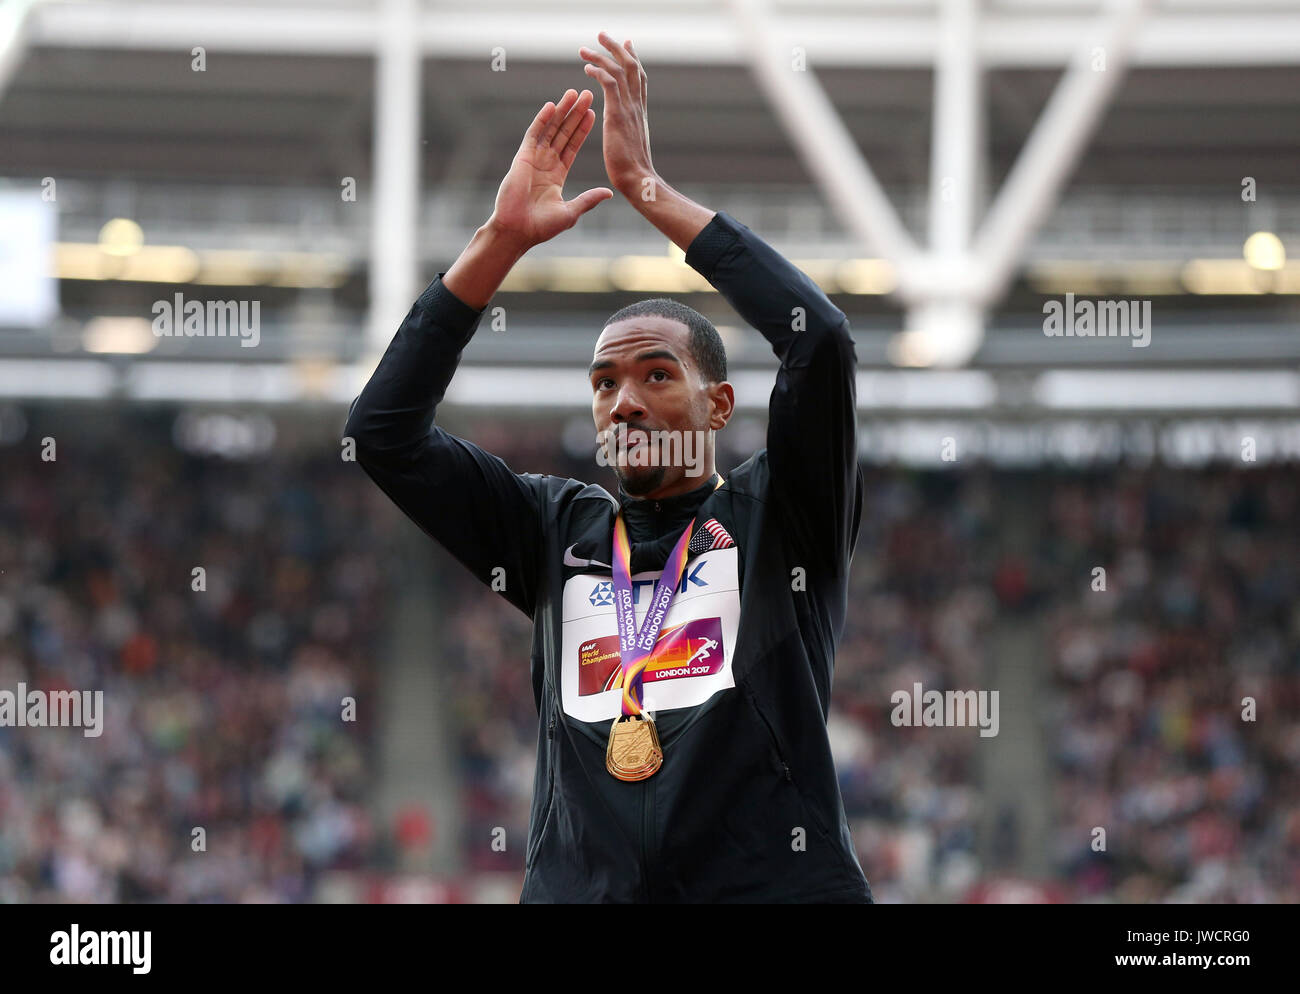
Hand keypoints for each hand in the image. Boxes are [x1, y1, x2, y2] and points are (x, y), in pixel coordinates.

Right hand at [487, 88, 612, 249]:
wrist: (518, 231)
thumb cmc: (541, 226)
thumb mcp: (571, 212)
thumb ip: (589, 199)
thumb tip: (609, 192)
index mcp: (557, 175)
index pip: (572, 146)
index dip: (582, 129)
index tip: (593, 113)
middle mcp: (546, 163)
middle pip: (563, 132)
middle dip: (575, 114)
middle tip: (587, 95)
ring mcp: (534, 158)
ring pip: (550, 129)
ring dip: (562, 111)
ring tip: (573, 94)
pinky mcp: (522, 157)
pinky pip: (533, 134)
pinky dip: (542, 119)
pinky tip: (551, 105)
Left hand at [580, 32, 654, 198]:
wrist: (639, 181)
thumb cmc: (635, 173)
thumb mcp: (634, 146)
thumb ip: (630, 133)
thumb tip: (627, 133)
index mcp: (640, 113)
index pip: (640, 78)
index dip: (633, 59)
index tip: (627, 44)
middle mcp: (637, 106)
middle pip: (632, 67)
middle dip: (617, 48)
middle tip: (604, 35)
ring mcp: (629, 109)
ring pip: (620, 71)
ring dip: (602, 55)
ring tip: (587, 47)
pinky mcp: (618, 115)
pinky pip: (609, 84)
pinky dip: (599, 72)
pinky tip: (587, 68)